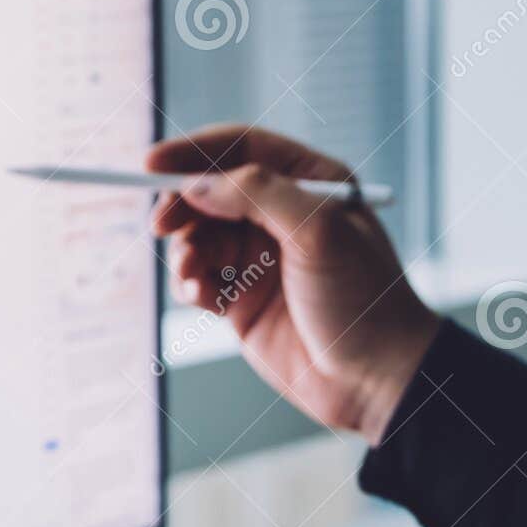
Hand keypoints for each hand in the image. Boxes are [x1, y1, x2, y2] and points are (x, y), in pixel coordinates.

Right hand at [147, 125, 440, 444]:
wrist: (375, 378)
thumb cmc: (364, 299)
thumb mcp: (320, 231)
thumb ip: (259, 194)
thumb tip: (198, 184)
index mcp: (313, 182)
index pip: (243, 147)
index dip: (194, 150)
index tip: (151, 165)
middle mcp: (285, 214)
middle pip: (211, 190)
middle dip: (181, 205)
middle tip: (162, 226)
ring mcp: (262, 257)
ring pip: (198, 236)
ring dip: (185, 252)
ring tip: (196, 276)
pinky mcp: (244, 299)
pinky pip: (198, 278)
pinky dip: (191, 284)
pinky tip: (204, 300)